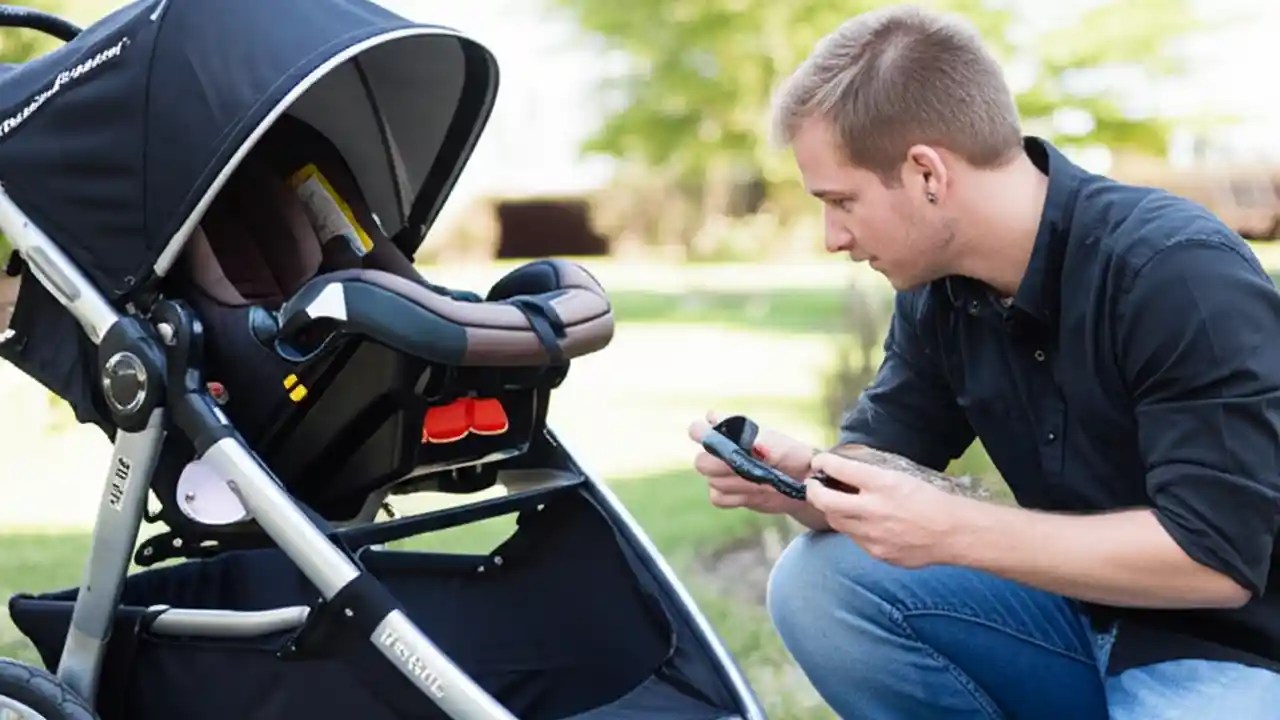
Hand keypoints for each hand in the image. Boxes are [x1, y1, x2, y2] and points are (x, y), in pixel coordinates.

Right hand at [687, 410, 815, 516]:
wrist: (801, 483)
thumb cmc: (791, 456)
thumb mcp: (781, 447)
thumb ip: (763, 443)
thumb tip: (753, 445)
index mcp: (729, 431)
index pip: (698, 429)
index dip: (700, 435)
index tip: (718, 443)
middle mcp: (721, 451)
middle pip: (700, 462)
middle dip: (722, 469)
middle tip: (746, 469)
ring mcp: (721, 473)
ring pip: (711, 482)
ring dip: (737, 484)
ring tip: (762, 481)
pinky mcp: (725, 493)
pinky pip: (717, 498)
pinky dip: (735, 498)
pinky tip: (755, 493)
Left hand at [805, 451, 971, 567]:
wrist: (953, 533)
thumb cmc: (930, 500)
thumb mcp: (901, 477)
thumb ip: (870, 477)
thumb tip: (842, 474)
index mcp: (883, 484)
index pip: (840, 469)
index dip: (823, 463)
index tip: (819, 462)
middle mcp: (873, 510)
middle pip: (825, 501)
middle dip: (813, 490)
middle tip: (814, 484)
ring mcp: (873, 535)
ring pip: (836, 521)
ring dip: (831, 510)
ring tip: (835, 502)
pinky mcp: (876, 553)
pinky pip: (854, 539)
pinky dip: (853, 528)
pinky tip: (862, 522)